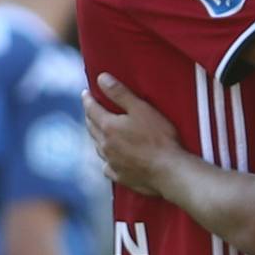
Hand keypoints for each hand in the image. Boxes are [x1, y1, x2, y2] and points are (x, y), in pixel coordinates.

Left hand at [86, 74, 179, 193]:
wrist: (169, 170)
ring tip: (99, 131)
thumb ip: (120, 93)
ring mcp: (111, 162)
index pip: (91, 109)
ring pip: (98, 147)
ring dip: (97, 137)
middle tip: (91, 109)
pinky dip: (107, 159)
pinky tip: (111, 159)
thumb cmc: (159, 137)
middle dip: (90, 116)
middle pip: (91, 128)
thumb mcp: (141, 109)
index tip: (85, 93)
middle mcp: (105, 145)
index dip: (88, 99)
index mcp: (108, 126)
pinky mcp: (120, 176)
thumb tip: (101, 78)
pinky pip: (107, 166)